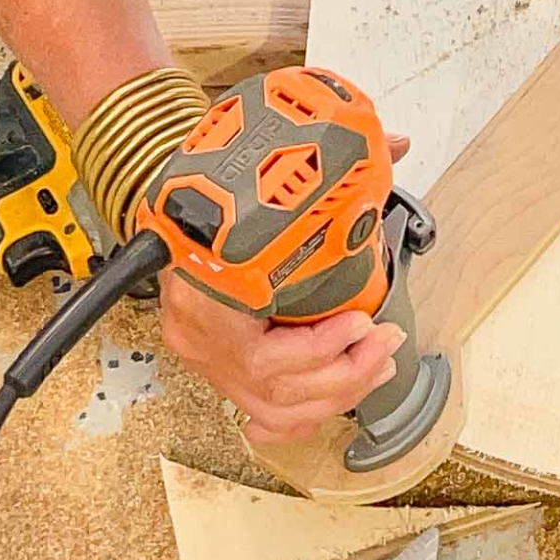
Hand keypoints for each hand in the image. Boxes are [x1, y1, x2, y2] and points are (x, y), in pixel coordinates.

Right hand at [158, 132, 411, 444]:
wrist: (164, 203)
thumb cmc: (210, 196)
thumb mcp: (258, 181)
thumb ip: (331, 170)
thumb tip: (394, 143)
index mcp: (202, 294)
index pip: (260, 352)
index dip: (317, 348)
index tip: (360, 321)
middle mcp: (199, 335)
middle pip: (275, 387)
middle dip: (343, 371)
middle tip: (384, 340)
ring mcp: (204, 357)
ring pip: (272, 407)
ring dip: (335, 391)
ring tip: (377, 360)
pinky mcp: (214, 367)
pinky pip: (257, 412)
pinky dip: (299, 416)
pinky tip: (331, 400)